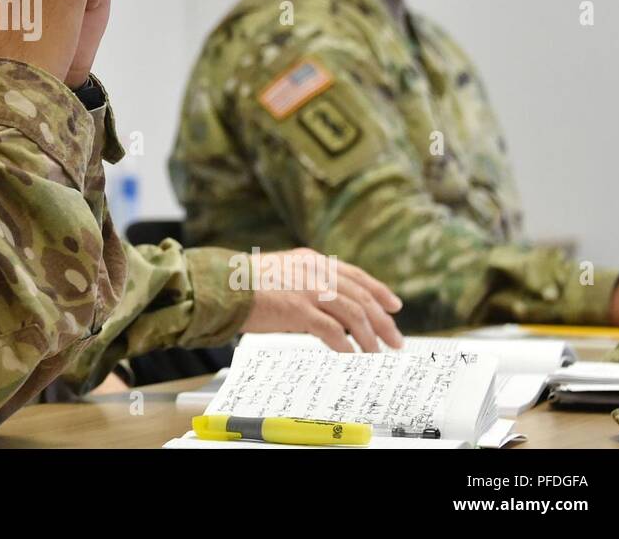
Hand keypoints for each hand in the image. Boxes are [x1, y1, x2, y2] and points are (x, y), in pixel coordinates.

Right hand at [239, 248, 404, 351]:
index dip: (378, 291)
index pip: (355, 275)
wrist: (222, 286)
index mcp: (311, 261)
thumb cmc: (244, 284)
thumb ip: (304, 282)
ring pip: (353, 315)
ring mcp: (308, 290)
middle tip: (396, 340)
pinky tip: (351, 356)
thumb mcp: (281, 273)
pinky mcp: (299, 310)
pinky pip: (332, 331)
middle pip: (361, 297)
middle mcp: (315, 272)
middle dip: (383, 321)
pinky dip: (345, 346)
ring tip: (376, 354)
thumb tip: (326, 306)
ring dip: (369, 338)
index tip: (394, 306)